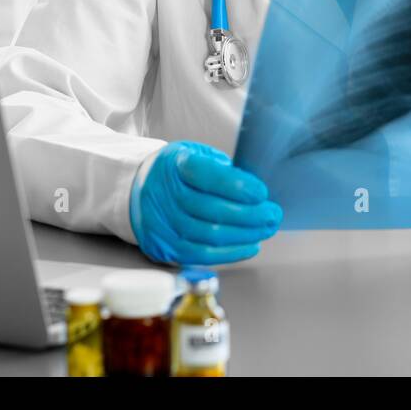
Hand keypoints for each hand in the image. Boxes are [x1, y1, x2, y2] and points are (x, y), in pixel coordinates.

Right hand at [130, 141, 281, 264]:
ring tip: (267, 229)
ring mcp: (162, 223)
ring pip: (210, 235)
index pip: (206, 176)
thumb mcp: (196, 154)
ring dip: (246, 235)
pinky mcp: (164, 247)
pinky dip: (231, 253)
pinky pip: (202, 255)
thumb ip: (223, 168)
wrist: (137, 191)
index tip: (262, 192)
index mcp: (175, 165)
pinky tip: (251, 245)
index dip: (237, 186)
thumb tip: (256, 191)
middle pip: (212, 210)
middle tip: (274, 214)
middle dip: (251, 214)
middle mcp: (164, 195)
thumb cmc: (177, 172)